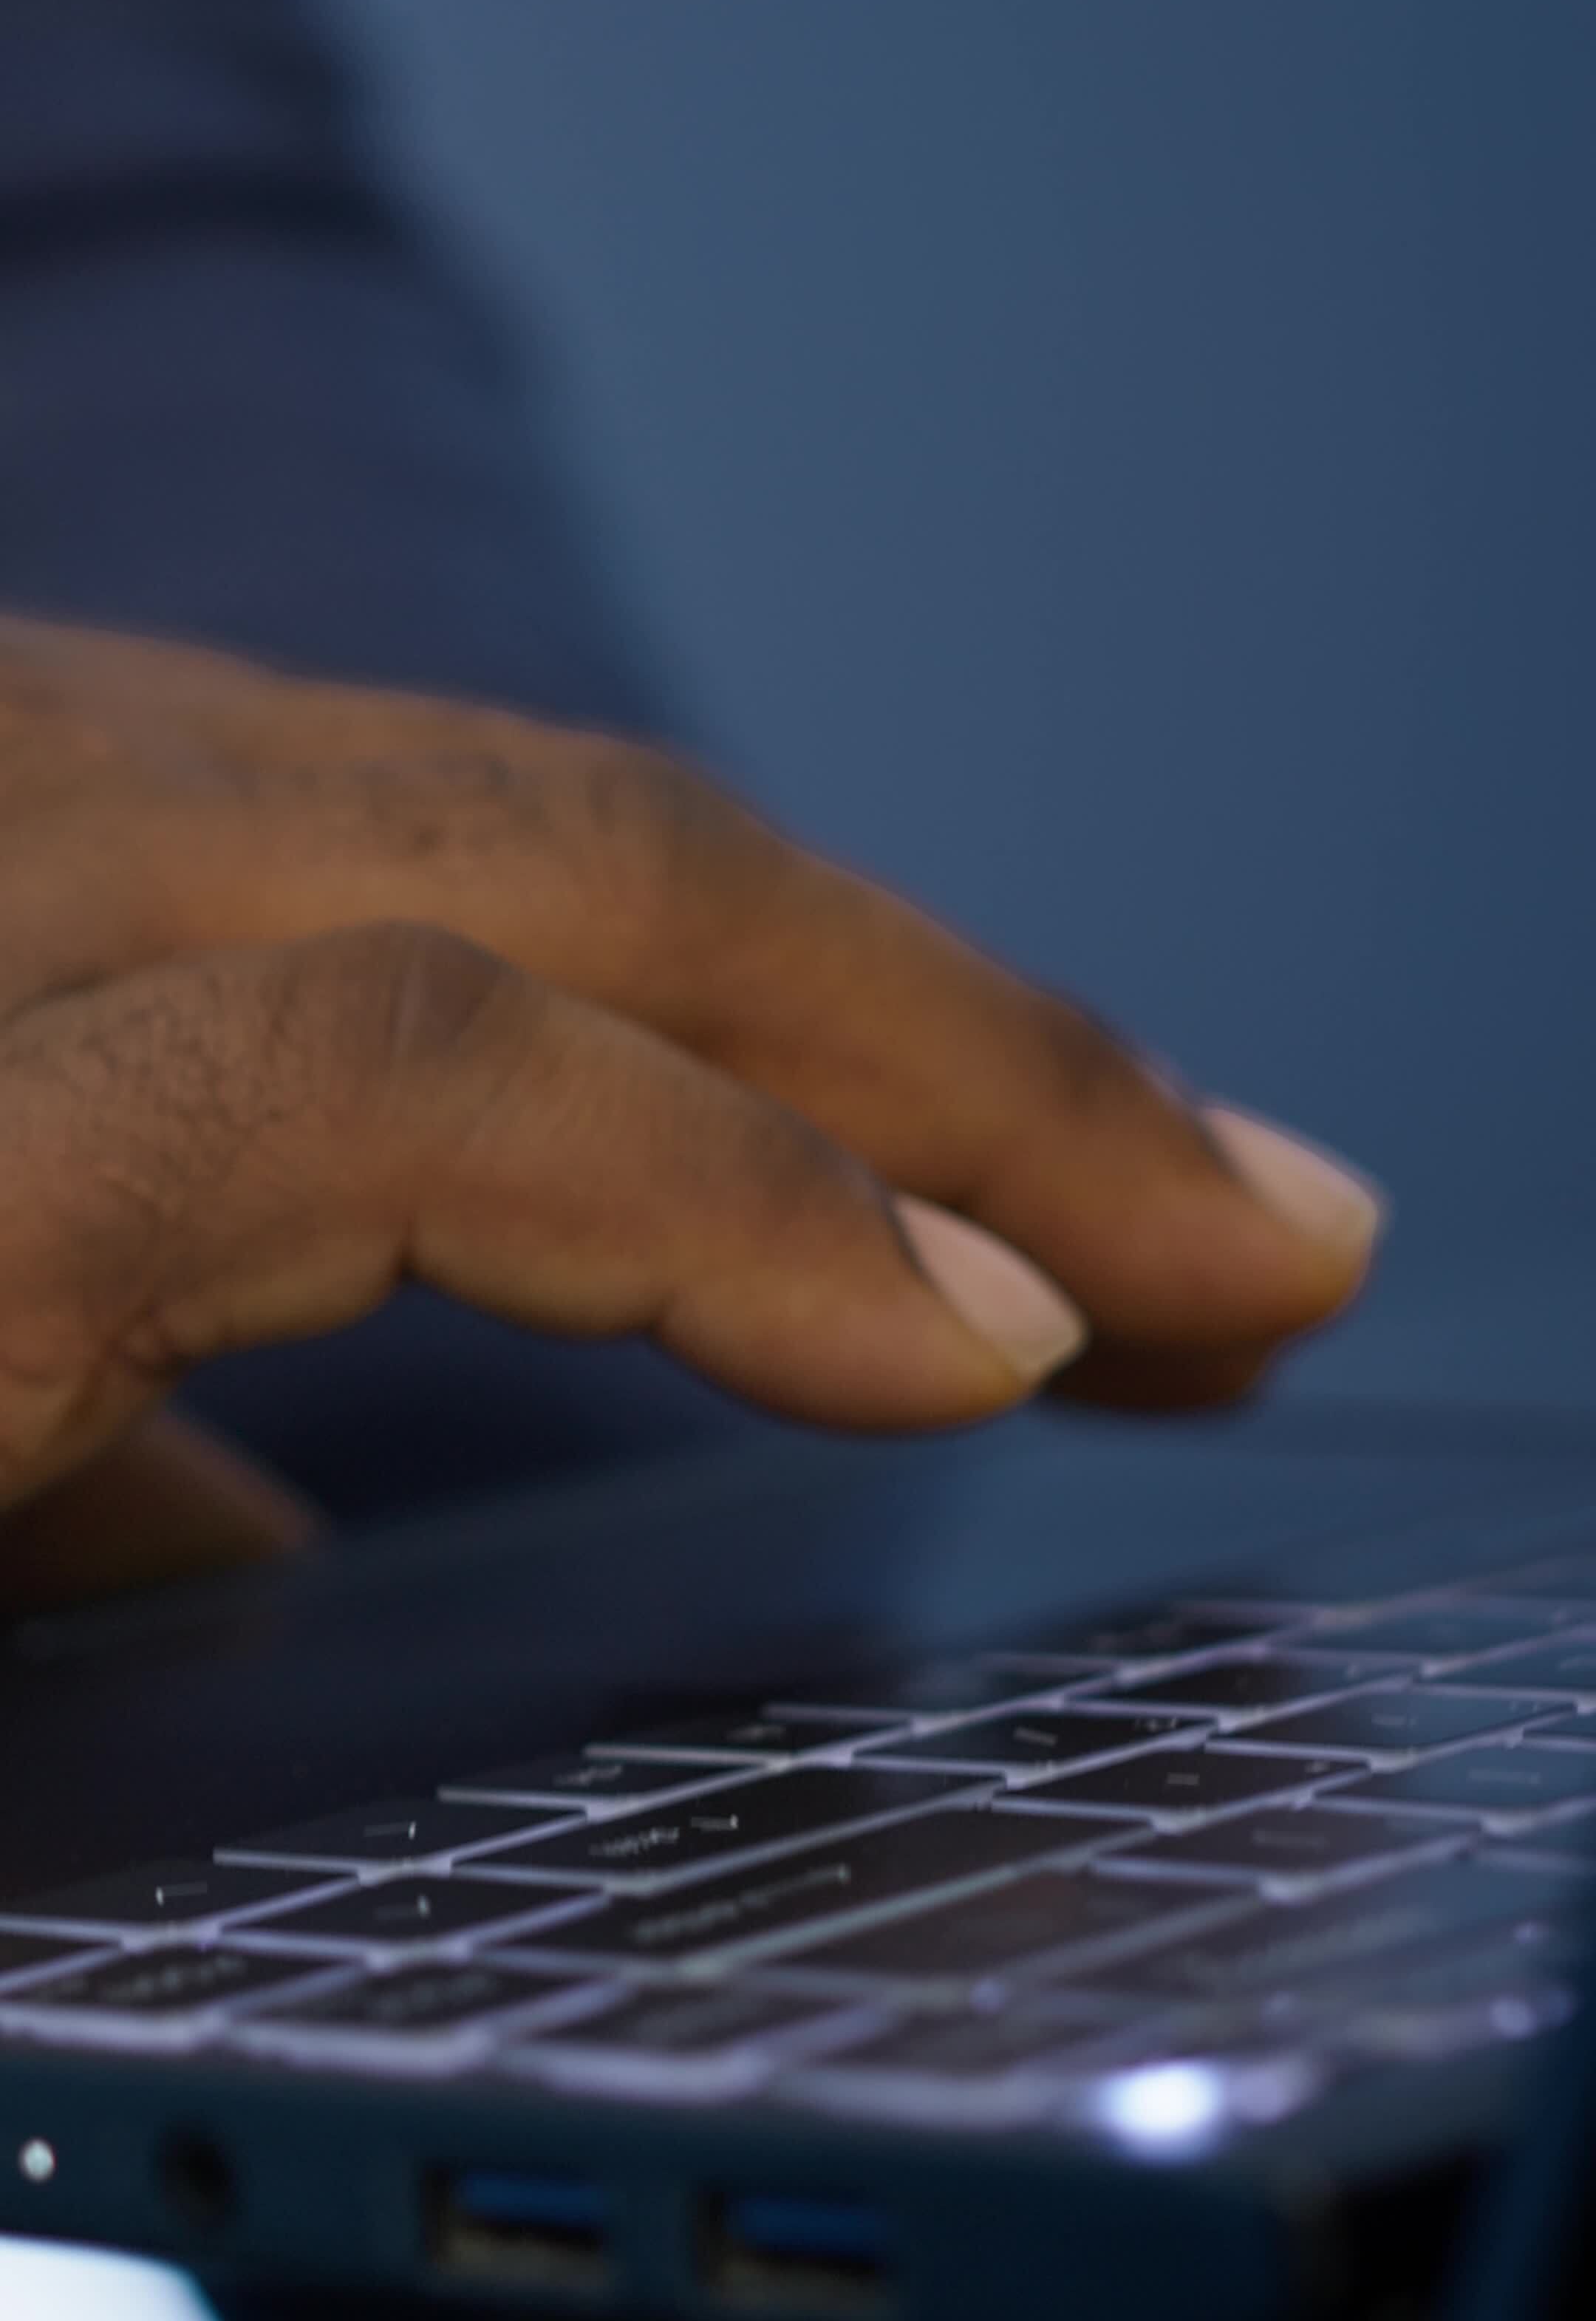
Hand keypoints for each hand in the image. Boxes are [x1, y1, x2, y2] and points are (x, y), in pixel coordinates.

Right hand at [0, 617, 1383, 1601]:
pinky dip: (719, 1198)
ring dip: (959, 1086)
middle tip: (1258, 1238)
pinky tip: (957, 1346)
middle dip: (980, 1047)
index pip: (514, 875)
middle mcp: (24, 803)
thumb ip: (74, 1359)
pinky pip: (399, 1093)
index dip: (843, 1028)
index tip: (1078, 1231)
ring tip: (1213, 1280)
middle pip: (614, 854)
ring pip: (580, 885)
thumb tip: (239, 1517)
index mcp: (37, 857)